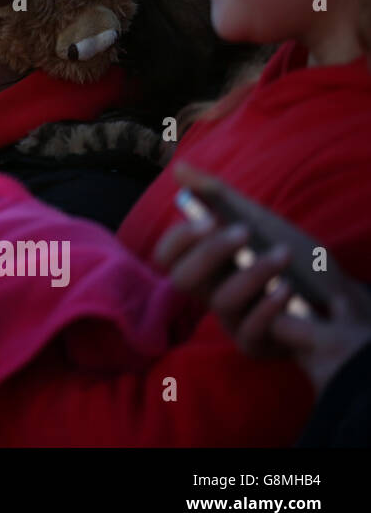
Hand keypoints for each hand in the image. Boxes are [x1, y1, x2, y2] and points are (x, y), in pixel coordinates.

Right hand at [155, 163, 370, 391]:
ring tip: (283, 257)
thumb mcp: (259, 220)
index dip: (179, 239)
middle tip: (243, 233)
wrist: (344, 295)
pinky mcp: (255, 344)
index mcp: (207, 263)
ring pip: (220, 301)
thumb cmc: (298, 257)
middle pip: (181, 278)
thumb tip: (179, 168)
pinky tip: (289, 291)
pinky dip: (269, 307)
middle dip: (210, 252)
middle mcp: (212, 291)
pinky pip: (248, 330)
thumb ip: (218, 196)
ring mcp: (231, 319)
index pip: (168, 255)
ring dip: (253, 273)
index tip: (208, 220)